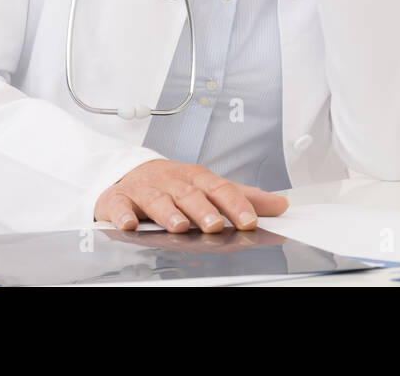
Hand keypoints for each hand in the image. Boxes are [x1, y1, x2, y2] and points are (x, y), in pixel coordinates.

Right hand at [94, 159, 288, 231]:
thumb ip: (243, 197)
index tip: (249, 220)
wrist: (130, 174)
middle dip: (203, 209)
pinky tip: (130, 225)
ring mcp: (145, 189)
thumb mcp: (209, 187)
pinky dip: (123, 215)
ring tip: (179, 227)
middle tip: (215, 225)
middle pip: (190, 194)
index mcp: (197, 178)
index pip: (220, 189)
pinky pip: (119, 206)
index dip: (235, 204)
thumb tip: (281, 205)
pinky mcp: (118, 199)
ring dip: (168, 212)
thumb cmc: (174, 184)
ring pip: (157, 199)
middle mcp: (172, 182)